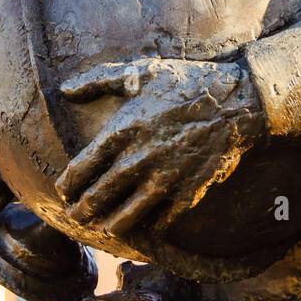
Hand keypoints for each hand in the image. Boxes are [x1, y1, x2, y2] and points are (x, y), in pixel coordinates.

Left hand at [55, 56, 264, 236]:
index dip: (67, 186)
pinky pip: (160, 221)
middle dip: (80, 212)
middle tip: (74, 217)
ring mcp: (164, 181)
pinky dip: (148, 227)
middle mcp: (138, 161)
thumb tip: (65, 90)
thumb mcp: (141, 72)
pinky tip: (142, 225)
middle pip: (97, 199)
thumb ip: (98, 80)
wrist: (236, 102)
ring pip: (125, 217)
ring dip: (108, 226)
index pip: (81, 170)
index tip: (64, 191)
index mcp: (122, 132)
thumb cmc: (187, 83)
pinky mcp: (187, 193)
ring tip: (102, 228)